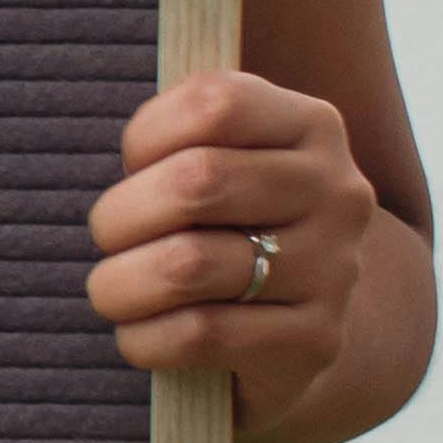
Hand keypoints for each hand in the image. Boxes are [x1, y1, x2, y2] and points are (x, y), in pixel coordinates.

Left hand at [87, 70, 379, 431]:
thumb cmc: (230, 229)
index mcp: (312, 126)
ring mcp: (333, 269)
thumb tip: (114, 159)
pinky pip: (199, 335)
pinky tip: (138, 334)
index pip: (214, 103)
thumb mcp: (221, 165)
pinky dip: (145, 337)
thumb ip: (180, 142)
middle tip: (106, 239)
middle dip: (119, 216)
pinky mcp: (317, 340)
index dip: (146, 135)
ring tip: (112, 291)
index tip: (133, 168)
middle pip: (196, 181)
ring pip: (189, 266)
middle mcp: (335, 192)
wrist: (298, 329)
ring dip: (121, 283)